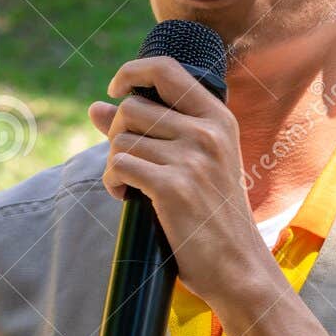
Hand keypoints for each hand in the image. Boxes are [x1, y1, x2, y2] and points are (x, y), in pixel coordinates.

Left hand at [89, 57, 271, 311]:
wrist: (238, 265)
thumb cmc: (213, 215)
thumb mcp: (195, 163)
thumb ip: (150, 131)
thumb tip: (97, 107)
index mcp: (219, 120)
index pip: (166, 70)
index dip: (132, 71)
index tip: (115, 89)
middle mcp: (208, 133)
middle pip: (133, 108)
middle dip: (117, 134)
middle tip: (129, 164)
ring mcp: (192, 159)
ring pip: (121, 140)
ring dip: (114, 165)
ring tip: (131, 187)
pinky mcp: (173, 187)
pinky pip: (119, 167)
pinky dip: (114, 183)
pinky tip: (128, 198)